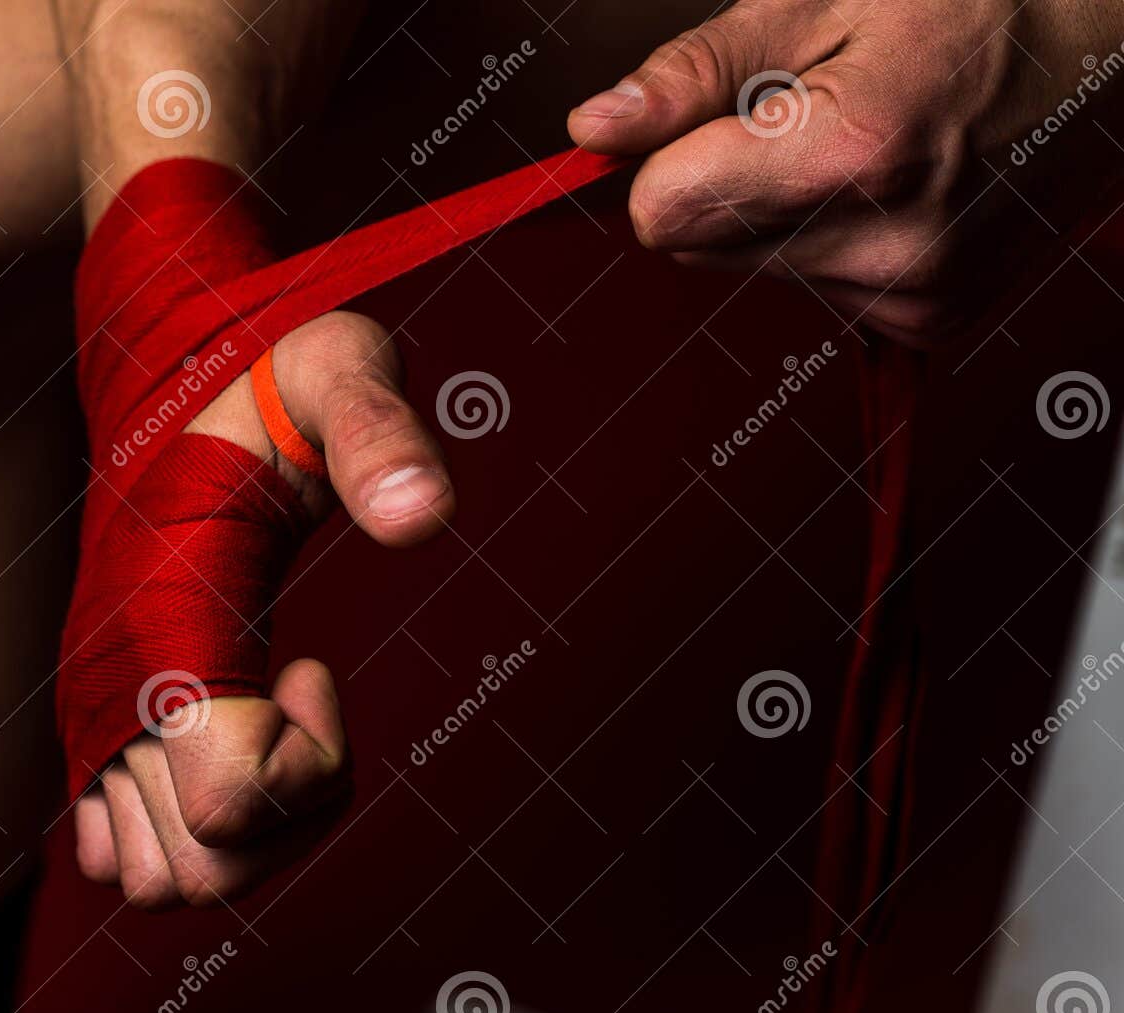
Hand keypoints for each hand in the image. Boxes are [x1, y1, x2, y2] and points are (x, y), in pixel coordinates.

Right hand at [74, 311, 455, 907]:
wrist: (159, 373)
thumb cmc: (257, 371)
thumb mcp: (335, 368)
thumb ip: (379, 430)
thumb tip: (426, 518)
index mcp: (165, 632)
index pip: (232, 806)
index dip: (313, 768)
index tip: (319, 663)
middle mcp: (111, 698)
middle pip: (200, 876)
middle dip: (287, 817)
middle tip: (302, 699)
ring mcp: (95, 723)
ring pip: (160, 884)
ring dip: (242, 836)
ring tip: (270, 724)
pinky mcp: (95, 731)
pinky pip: (120, 859)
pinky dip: (187, 833)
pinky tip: (228, 738)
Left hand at [566, 0, 1123, 345]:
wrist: (1105, 46)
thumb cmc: (971, 2)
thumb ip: (696, 73)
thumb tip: (599, 130)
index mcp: (851, 149)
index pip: (659, 212)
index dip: (664, 162)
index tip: (706, 123)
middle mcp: (888, 241)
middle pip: (700, 248)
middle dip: (725, 184)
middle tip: (808, 117)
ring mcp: (916, 292)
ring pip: (755, 272)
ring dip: (784, 215)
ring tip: (871, 147)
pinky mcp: (932, 320)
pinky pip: (818, 293)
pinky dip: (836, 245)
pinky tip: (898, 188)